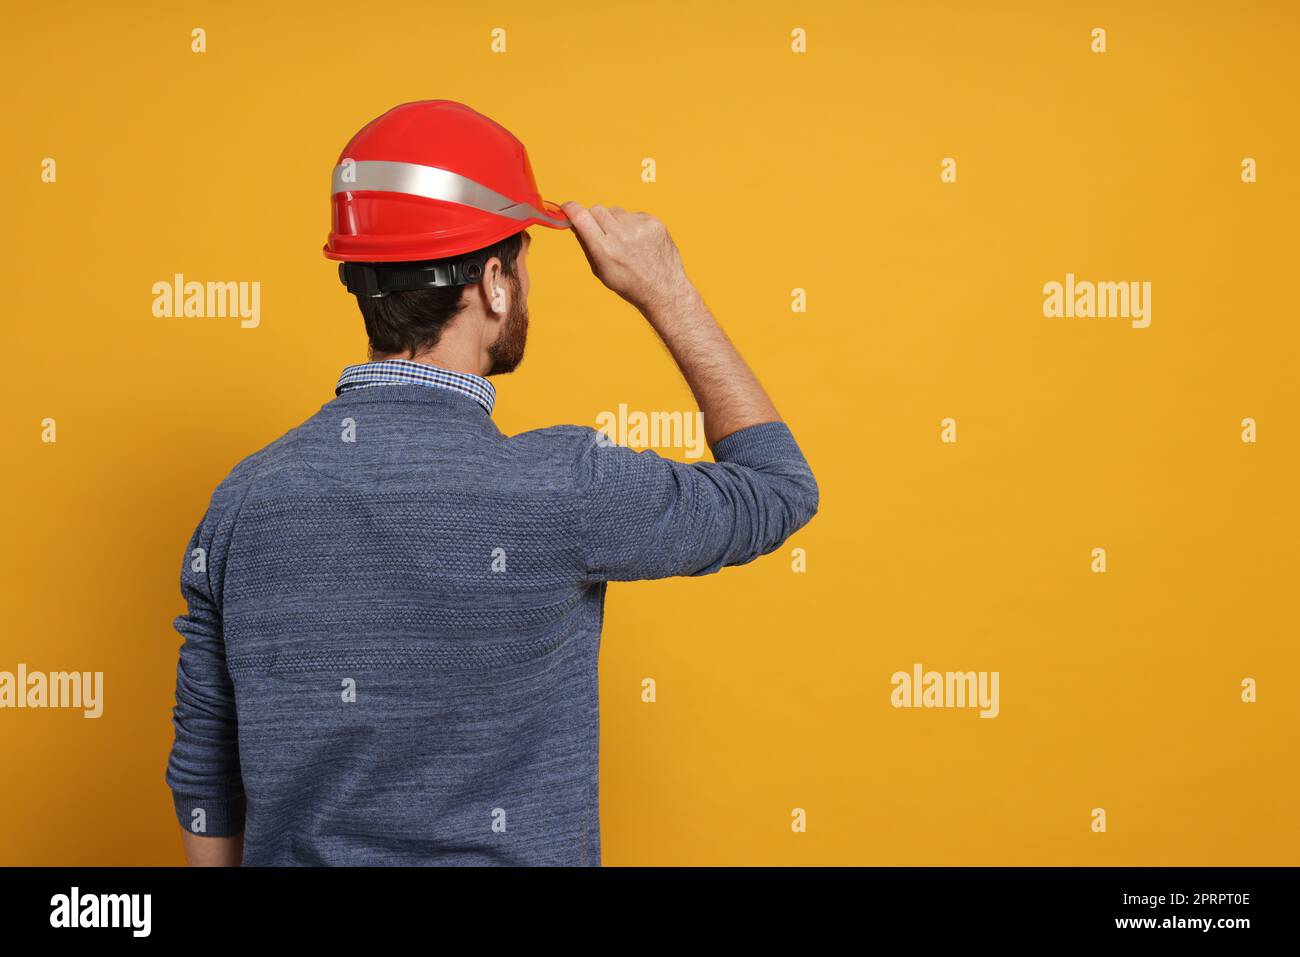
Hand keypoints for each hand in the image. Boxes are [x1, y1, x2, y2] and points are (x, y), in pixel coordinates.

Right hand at [560, 201, 692, 315]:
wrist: (663, 290)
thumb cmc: (629, 284)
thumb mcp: (601, 271)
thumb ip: (587, 245)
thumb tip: (574, 222)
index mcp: (605, 250)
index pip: (581, 216)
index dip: (570, 209)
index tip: (567, 207)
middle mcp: (622, 235)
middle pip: (597, 209)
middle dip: (594, 218)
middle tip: (602, 233)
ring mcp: (640, 227)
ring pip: (616, 211)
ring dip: (616, 222)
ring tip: (627, 242)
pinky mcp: (653, 223)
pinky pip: (634, 214)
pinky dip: (633, 224)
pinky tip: (640, 241)